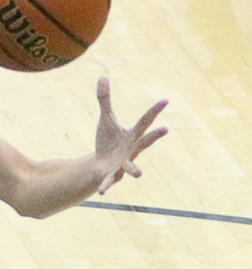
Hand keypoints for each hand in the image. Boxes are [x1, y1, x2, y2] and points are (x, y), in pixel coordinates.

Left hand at [92, 77, 167, 193]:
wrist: (101, 164)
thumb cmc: (108, 140)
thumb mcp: (105, 119)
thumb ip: (105, 100)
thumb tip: (103, 76)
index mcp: (132, 135)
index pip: (145, 120)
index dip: (155, 110)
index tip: (165, 100)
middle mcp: (132, 149)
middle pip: (146, 142)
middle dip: (155, 136)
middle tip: (166, 129)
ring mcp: (124, 163)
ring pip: (131, 166)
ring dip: (134, 170)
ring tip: (139, 175)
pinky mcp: (112, 175)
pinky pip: (110, 181)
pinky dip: (107, 185)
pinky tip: (103, 192)